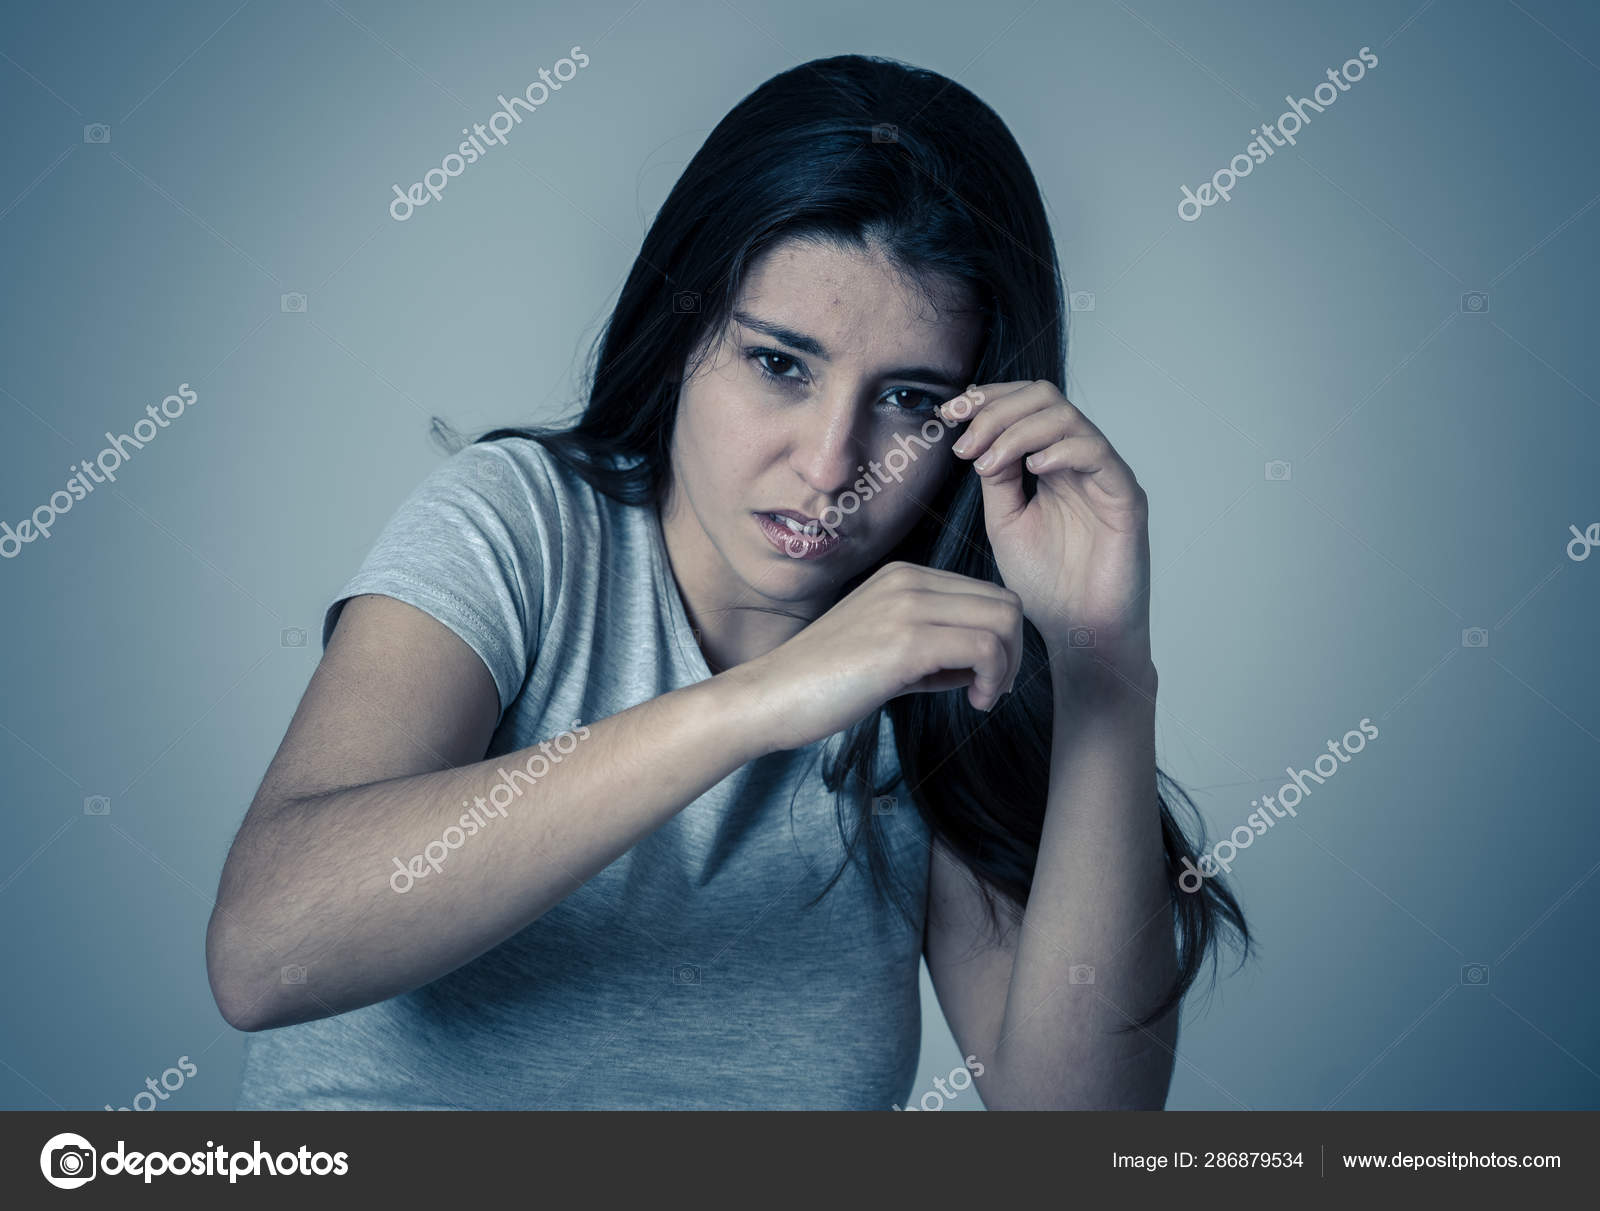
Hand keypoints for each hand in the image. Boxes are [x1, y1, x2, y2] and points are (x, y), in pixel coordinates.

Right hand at [724, 561, 1025, 754]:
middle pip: (1005, 603)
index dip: (1000, 639)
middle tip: (993, 690)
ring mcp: (907, 607)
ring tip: (982, 697)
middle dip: (1013, 652)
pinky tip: (975, 702)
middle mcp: (909, 580)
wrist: (769, 697)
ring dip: (1007, 667)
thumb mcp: (885, 651)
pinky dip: (994, 679)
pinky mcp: (906, 641)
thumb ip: (933, 648)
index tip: (984, 678)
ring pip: (1004, 621)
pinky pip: (985, 649)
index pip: (986, 593)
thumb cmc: (822, 684)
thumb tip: (983, 664)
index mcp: (903, 576)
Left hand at [943, 381, 1151, 667]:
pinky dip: (1061, 450)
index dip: (985, 399)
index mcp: (1051, 462)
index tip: (948, 414)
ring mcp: (1104, 476)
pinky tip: (1031, 468)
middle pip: (1044, 397)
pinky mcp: (1126, 498)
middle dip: (996, 409)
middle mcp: (1079, 460)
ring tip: (987, 461)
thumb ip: (995, 478)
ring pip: (1067, 418)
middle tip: (964, 439)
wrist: (1078, 632)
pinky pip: (1098, 454)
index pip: (1023, 405)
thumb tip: (978, 436)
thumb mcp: (1004, 521)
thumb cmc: (1046, 584)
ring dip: (1018, 431)